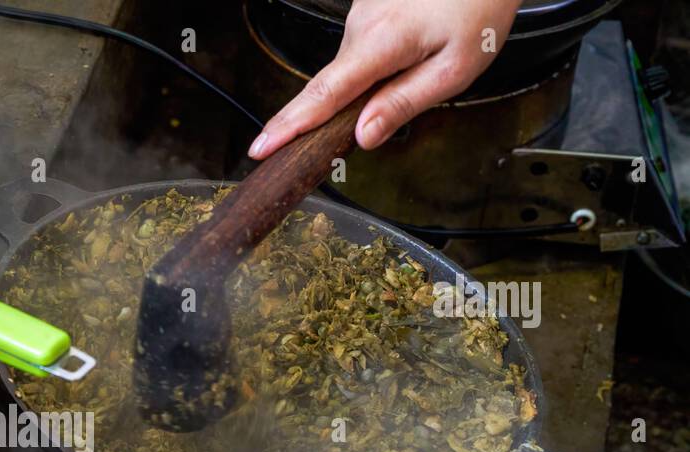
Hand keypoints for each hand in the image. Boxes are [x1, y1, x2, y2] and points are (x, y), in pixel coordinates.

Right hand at [249, 0, 522, 159]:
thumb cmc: (480, 6)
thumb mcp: (456, 68)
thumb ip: (405, 102)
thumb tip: (364, 135)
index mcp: (381, 43)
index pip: (324, 95)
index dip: (289, 125)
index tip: (260, 147)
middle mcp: (362, 24)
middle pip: (338, 84)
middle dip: (354, 104)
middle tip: (392, 99)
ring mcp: (363, 10)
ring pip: (355, 64)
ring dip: (379, 76)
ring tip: (428, 56)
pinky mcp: (369, 4)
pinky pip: (365, 44)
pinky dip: (383, 56)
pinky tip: (419, 42)